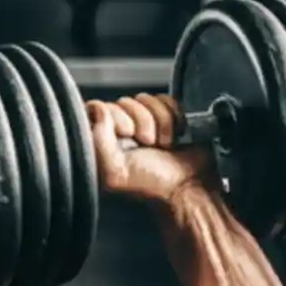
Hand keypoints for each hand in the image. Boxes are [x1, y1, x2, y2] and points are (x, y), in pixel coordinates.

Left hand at [86, 93, 214, 203]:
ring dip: (160, 122)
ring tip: (162, 144)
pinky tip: (173, 136)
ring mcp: (141, 123)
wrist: (188, 186)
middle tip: (149, 144)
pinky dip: (173, 116)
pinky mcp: (164, 117)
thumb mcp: (116, 169)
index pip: (100, 107)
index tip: (129, 134)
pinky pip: (164, 100)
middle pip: (124, 102)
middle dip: (143, 122)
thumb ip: (98, 140)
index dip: (118, 117)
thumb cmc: (152, 182)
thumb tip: (97, 107)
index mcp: (101, 142)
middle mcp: (117, 132)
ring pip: (145, 100)